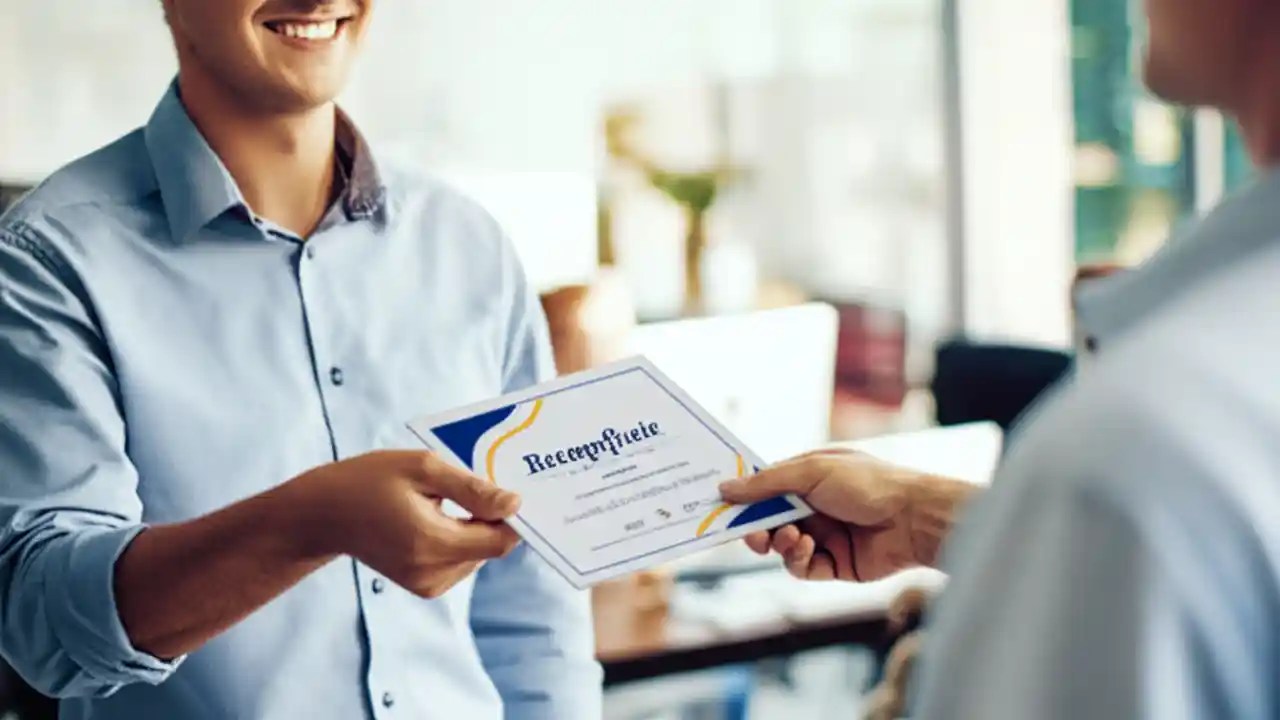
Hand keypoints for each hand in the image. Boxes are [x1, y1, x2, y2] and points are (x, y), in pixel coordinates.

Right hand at [283, 450, 521, 597]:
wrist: (323, 514)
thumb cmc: (370, 481)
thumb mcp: (422, 468)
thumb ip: (472, 488)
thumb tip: (514, 504)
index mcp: (432, 542)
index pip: (499, 541)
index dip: (511, 516)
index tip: (506, 488)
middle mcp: (432, 572)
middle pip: (491, 548)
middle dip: (490, 517)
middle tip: (468, 485)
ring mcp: (427, 583)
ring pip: (478, 555)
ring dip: (472, 527)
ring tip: (440, 500)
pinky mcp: (423, 586)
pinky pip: (461, 561)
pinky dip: (458, 538)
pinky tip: (434, 516)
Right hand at [719, 450, 973, 582]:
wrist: (913, 519)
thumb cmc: (867, 483)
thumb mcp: (811, 472)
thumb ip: (766, 483)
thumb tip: (725, 488)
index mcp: (807, 479)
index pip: (764, 489)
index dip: (743, 498)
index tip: (719, 506)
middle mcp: (813, 508)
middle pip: (767, 522)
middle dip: (755, 528)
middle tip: (751, 532)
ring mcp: (823, 537)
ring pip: (780, 547)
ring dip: (778, 543)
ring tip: (791, 536)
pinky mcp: (833, 565)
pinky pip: (800, 568)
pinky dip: (797, 559)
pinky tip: (807, 548)